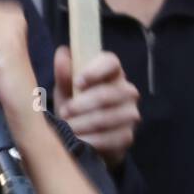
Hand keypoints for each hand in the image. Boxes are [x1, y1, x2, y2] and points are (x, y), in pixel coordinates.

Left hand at [53, 45, 138, 169]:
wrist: (81, 135)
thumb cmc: (74, 102)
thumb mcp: (65, 88)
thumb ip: (63, 72)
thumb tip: (62, 54)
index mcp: (111, 71)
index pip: (111, 62)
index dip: (95, 71)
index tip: (77, 83)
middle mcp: (127, 90)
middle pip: (108, 94)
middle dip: (82, 104)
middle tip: (64, 111)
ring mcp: (130, 114)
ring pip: (107, 117)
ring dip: (83, 123)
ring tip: (67, 126)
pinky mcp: (127, 136)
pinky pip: (110, 138)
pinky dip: (91, 140)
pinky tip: (78, 139)